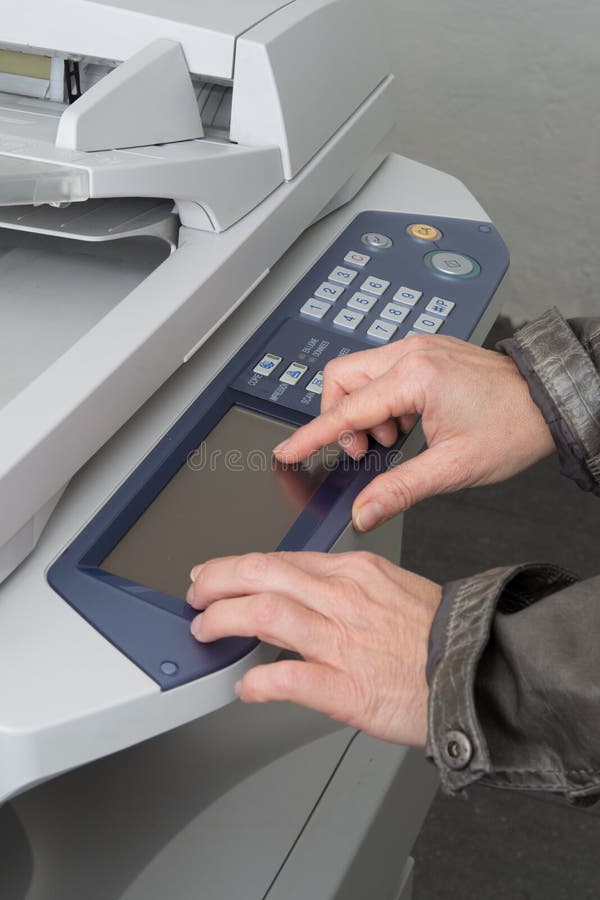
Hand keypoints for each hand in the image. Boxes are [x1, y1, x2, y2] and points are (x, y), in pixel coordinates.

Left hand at [187, 551, 440, 746]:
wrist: (480, 671)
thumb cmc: (440, 634)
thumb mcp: (390, 588)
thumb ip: (343, 588)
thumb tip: (301, 593)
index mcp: (354, 572)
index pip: (280, 560)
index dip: (238, 567)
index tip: (218, 574)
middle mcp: (343, 599)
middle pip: (262, 576)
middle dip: (216, 582)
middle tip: (196, 593)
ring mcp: (342, 641)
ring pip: (265, 615)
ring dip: (224, 621)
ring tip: (206, 630)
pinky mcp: (347, 687)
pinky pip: (288, 679)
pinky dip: (258, 682)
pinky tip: (246, 686)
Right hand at [273, 335, 555, 530]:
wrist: (549, 401)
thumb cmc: (514, 427)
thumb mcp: (453, 468)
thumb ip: (400, 490)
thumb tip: (364, 512)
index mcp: (415, 377)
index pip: (345, 411)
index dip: (311, 436)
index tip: (287, 451)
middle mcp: (411, 353)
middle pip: (341, 378)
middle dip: (341, 417)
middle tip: (369, 450)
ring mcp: (418, 348)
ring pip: (359, 373)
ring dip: (364, 410)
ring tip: (397, 438)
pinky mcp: (426, 352)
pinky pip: (382, 371)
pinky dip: (382, 400)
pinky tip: (408, 423)